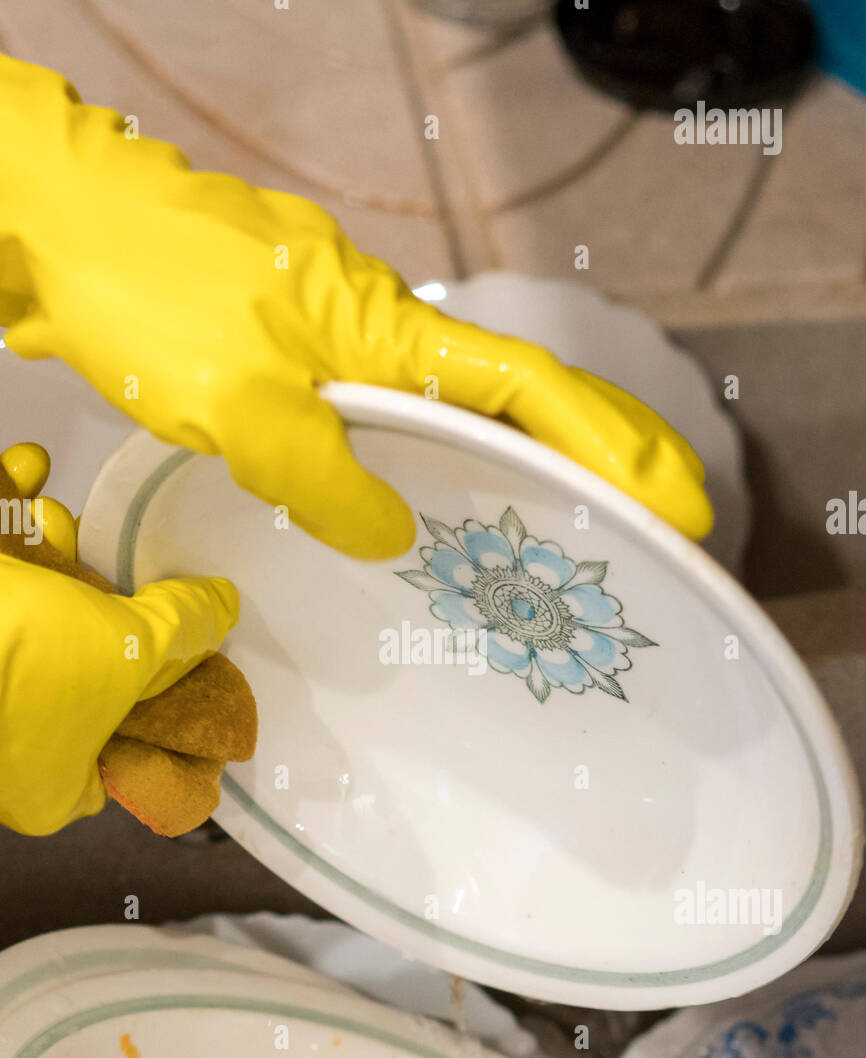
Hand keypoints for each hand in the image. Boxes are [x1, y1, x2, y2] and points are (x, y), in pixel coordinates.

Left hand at [0, 56, 712, 559]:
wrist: (62, 235)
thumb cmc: (147, 295)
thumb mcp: (242, 407)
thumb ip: (325, 478)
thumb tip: (392, 534)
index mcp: (391, 332)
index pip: (530, 389)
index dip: (610, 446)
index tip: (676, 500)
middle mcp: (382, 332)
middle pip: (520, 393)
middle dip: (602, 453)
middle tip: (667, 517)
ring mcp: (343, 342)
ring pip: (459, 407)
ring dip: (530, 461)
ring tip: (584, 527)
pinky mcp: (299, 358)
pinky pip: (395, 414)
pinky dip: (441, 458)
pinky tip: (440, 500)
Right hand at [0, 443, 237, 835]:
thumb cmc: (24, 656)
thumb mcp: (127, 643)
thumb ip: (182, 628)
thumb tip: (222, 609)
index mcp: (52, 785)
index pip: (124, 757)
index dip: (162, 705)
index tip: (184, 655)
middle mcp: (8, 748)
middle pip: (81, 672)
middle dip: (96, 603)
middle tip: (111, 566)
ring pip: (28, 616)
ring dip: (43, 550)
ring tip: (51, 516)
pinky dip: (5, 515)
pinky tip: (22, 471)